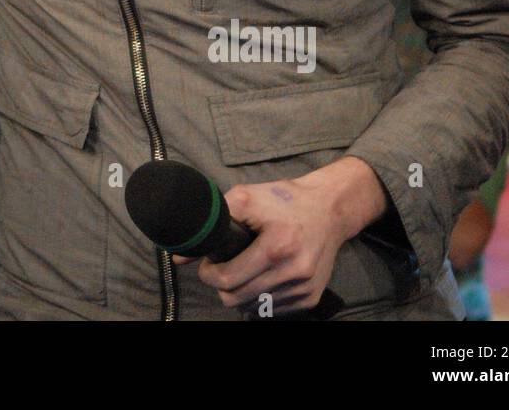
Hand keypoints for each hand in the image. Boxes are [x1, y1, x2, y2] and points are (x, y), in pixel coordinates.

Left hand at [173, 158, 385, 315]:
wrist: (329, 209)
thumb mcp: (245, 198)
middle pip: (236, 298)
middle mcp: (293, 272)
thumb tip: (179, 255)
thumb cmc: (283, 200)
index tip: (209, 263)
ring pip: (253, 308)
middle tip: (222, 267)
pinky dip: (260, 297)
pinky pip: (272, 310)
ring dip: (242, 292)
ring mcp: (303, 288)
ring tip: (244, 268)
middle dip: (222, 284)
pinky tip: (262, 276)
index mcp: (276, 247)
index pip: (228, 279)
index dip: (209, 273)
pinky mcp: (310, 298)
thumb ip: (211, 222)